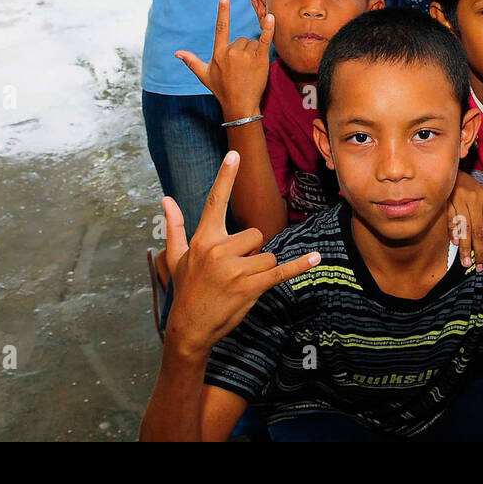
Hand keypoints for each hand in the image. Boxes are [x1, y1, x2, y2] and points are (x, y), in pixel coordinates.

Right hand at [162, 151, 319, 356]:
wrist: (190, 328)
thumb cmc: (186, 289)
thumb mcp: (176, 258)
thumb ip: (174, 226)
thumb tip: (166, 199)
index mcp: (203, 239)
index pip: (215, 202)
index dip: (226, 177)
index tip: (234, 155)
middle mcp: (219, 250)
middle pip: (256, 235)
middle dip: (251, 251)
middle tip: (232, 270)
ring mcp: (236, 270)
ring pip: (267, 256)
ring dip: (260, 269)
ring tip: (239, 283)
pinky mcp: (251, 287)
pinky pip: (281, 272)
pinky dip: (299, 266)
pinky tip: (315, 258)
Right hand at [175, 0, 272, 119]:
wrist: (239, 104)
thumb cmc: (222, 90)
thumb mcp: (204, 75)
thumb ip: (192, 61)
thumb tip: (177, 53)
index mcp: (219, 53)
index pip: (221, 28)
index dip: (223, 12)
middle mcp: (232, 52)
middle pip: (242, 39)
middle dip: (243, 50)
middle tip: (242, 68)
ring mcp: (246, 55)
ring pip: (253, 43)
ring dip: (253, 53)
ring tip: (249, 69)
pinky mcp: (260, 59)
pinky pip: (265, 39)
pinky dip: (269, 29)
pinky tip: (271, 18)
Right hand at [447, 172, 482, 269]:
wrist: (452, 171)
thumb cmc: (470, 188)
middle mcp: (475, 200)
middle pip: (478, 231)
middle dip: (478, 251)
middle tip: (477, 266)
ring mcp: (460, 200)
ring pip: (465, 229)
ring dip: (465, 248)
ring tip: (466, 262)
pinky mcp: (447, 201)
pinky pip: (451, 220)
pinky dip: (453, 233)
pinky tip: (455, 244)